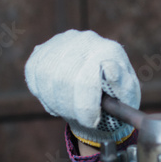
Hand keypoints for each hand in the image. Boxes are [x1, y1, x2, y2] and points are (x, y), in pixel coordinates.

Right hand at [24, 29, 140, 145]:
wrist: (99, 89)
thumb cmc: (117, 94)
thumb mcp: (127, 93)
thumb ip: (121, 82)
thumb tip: (110, 69)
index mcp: (109, 49)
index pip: (87, 79)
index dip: (85, 105)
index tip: (91, 121)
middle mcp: (85, 40)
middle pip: (63, 79)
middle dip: (70, 107)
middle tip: (82, 120)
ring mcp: (62, 42)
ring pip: (46, 77)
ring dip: (56, 102)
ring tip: (72, 111)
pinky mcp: (43, 49)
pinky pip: (33, 73)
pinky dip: (42, 92)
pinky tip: (58, 99)